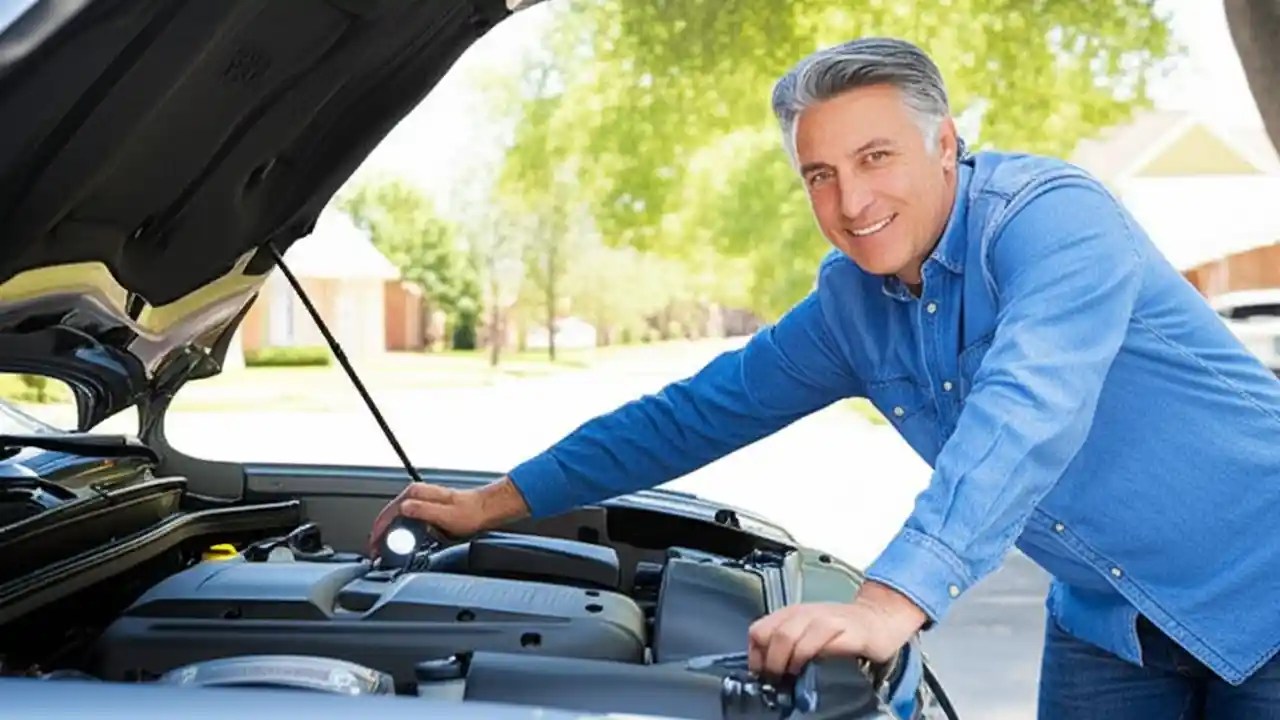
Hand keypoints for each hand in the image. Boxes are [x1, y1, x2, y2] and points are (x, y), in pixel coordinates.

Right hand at [366, 483, 484, 555]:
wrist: (484, 510)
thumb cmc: (469, 513)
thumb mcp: (444, 515)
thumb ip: (422, 511)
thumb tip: (402, 509)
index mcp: (416, 493)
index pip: (387, 512)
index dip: (378, 531)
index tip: (374, 545)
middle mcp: (415, 493)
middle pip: (388, 515)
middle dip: (380, 533)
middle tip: (377, 551)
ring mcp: (419, 499)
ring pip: (395, 517)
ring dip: (388, 533)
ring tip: (384, 549)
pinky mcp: (425, 507)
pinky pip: (404, 519)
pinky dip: (398, 531)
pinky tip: (399, 541)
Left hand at [746, 581, 926, 678]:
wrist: (879, 618)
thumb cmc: (842, 629)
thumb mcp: (808, 630)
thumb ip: (787, 643)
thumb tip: (764, 670)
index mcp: (792, 613)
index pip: (759, 630)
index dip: (757, 656)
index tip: (762, 674)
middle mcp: (807, 614)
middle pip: (775, 636)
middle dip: (773, 663)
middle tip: (779, 679)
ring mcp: (827, 620)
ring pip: (793, 637)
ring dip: (789, 662)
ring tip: (795, 676)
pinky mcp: (849, 632)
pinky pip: (825, 645)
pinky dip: (815, 659)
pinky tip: (816, 670)